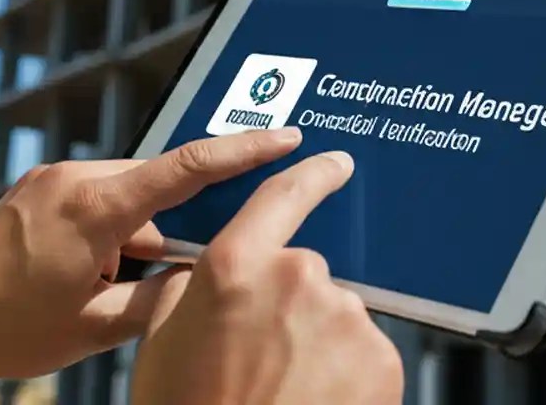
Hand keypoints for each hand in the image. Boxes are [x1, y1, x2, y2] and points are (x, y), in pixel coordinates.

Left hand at [0, 127, 302, 381]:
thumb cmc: (6, 329)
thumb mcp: (95, 328)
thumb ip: (162, 300)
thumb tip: (205, 279)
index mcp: (94, 210)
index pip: (186, 168)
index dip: (243, 152)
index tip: (284, 137)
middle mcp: (75, 180)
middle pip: (161, 184)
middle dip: (179, 224)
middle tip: (181, 267)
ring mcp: (54, 180)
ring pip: (132, 195)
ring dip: (141, 234)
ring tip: (108, 286)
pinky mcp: (43, 188)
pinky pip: (103, 198)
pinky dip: (117, 229)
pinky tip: (96, 272)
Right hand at [130, 150, 403, 404]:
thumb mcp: (164, 343)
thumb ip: (192, 288)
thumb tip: (204, 269)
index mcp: (237, 265)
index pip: (283, 197)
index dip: (313, 174)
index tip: (335, 163)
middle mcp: (299, 277)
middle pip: (307, 273)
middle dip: (291, 307)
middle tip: (263, 356)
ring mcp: (345, 317)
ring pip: (337, 318)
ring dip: (319, 343)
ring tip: (285, 388)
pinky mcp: (381, 358)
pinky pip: (366, 353)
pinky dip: (348, 375)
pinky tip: (316, 400)